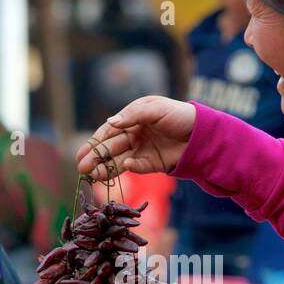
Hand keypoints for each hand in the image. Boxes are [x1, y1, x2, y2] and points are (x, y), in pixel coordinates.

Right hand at [75, 96, 195, 181]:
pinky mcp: (151, 164)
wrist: (202, 133)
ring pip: (118, 160)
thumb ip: (133, 115)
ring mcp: (141, 151)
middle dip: (94, 158)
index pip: (108, 132)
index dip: (94, 142)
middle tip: (81, 168)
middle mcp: (133, 136)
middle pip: (109, 148)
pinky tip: (125, 166)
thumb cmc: (179, 115)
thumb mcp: (155, 108)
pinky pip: (136, 167)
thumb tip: (110, 122)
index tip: (82, 153)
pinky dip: (131, 168)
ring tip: (92, 175)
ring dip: (105, 168)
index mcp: (131, 120)